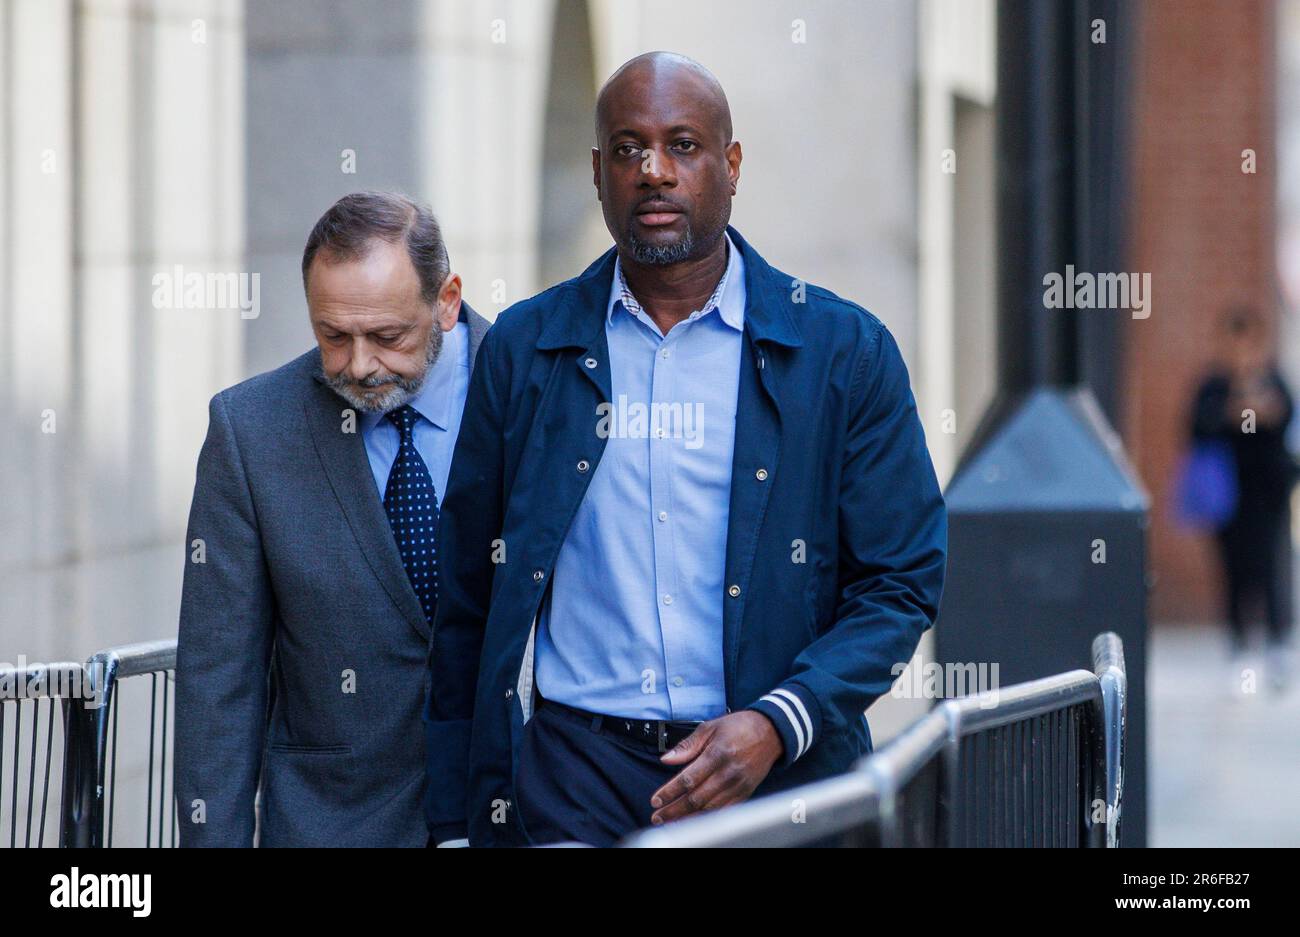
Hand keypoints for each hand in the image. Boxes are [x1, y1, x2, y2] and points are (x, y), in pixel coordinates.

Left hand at [649, 710, 782, 824]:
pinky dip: (707, 819)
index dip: (670, 792)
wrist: (771, 732)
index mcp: (717, 754)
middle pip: (696, 798)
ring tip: (670, 823)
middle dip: (674, 810)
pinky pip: (724, 811)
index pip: (688, 779)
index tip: (656, 800)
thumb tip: (666, 759)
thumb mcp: (710, 728)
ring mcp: (738, 785)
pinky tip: (693, 822)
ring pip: (709, 809)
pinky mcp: (746, 793)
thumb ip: (687, 745)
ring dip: (687, 818)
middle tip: (657, 816)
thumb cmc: (739, 727)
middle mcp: (728, 773)